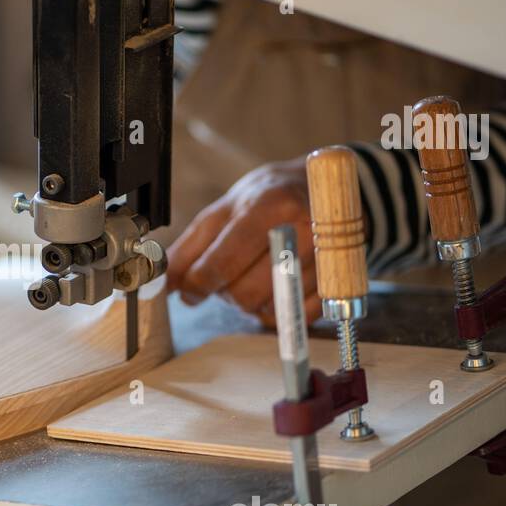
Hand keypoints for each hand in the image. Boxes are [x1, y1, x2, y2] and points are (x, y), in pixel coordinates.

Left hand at [166, 159, 320, 326]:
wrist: (328, 189)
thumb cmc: (271, 196)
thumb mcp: (228, 206)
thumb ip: (193, 244)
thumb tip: (167, 282)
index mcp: (268, 206)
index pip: (222, 263)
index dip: (197, 283)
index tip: (189, 290)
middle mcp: (300, 231)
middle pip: (244, 292)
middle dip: (225, 293)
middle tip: (227, 277)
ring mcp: (325, 259)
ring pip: (269, 309)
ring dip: (251, 302)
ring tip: (254, 275)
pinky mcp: (338, 282)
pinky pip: (295, 317)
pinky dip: (278, 309)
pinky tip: (276, 287)